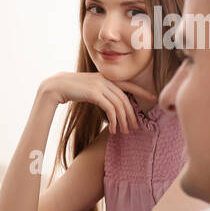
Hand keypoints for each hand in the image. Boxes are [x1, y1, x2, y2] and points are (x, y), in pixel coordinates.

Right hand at [39, 72, 158, 134]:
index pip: (129, 85)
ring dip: (123, 121)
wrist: (56, 86)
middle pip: (125, 99)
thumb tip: (109, 103)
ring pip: (119, 105)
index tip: (153, 97)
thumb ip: (101, 92)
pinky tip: (113, 129)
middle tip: (135, 127)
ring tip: (124, 132)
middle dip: (132, 115)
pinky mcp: (94, 93)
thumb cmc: (71, 89)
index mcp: (106, 78)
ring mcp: (100, 86)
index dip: (142, 91)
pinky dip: (114, 120)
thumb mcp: (89, 88)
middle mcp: (106, 80)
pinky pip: (110, 109)